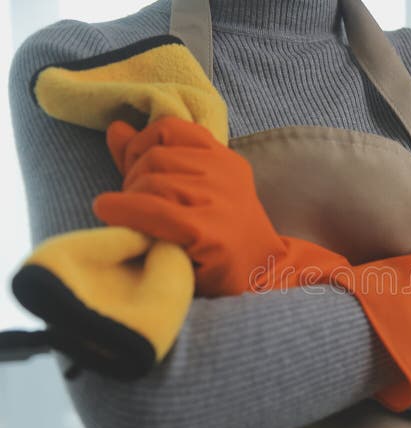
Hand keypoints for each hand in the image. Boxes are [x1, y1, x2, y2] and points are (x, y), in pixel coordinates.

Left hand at [93, 117, 283, 296]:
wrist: (260, 277)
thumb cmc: (219, 239)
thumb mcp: (193, 193)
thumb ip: (153, 159)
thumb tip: (116, 128)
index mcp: (224, 160)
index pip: (169, 128)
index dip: (140, 144)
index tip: (134, 169)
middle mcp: (226, 174)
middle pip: (155, 157)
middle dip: (132, 179)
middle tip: (132, 206)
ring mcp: (220, 201)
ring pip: (150, 182)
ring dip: (128, 200)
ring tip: (130, 219)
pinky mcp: (208, 230)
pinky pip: (152, 210)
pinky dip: (123, 211)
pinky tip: (110, 214)